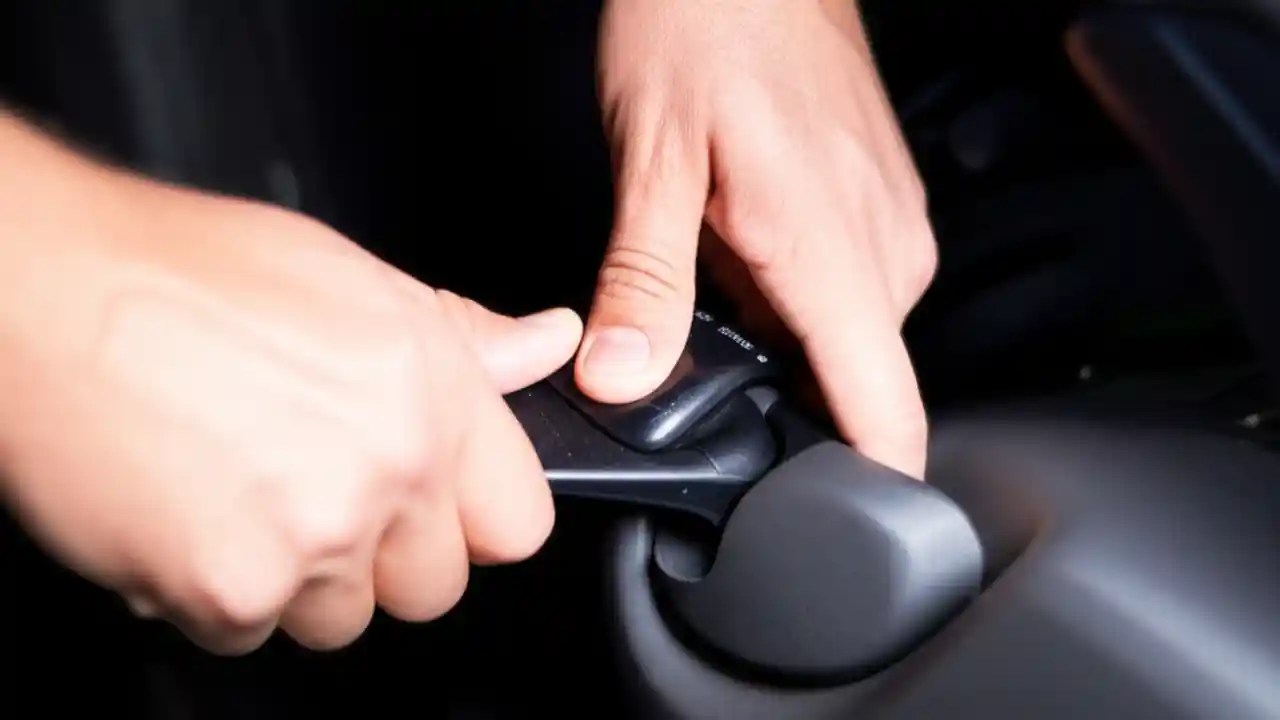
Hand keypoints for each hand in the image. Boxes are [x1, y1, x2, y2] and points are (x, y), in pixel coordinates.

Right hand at [0, 119, 581, 653]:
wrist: (43, 297)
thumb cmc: (184, 275)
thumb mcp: (353, 279)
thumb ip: (466, 337)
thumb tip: (548, 344)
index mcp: (431, 391)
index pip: (520, 521)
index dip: (478, 520)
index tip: (441, 508)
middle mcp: (386, 468)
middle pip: (434, 586)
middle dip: (385, 556)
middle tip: (319, 489)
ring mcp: (310, 537)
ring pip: (342, 618)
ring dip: (300, 578)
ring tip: (243, 491)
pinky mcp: (228, 591)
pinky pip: (251, 633)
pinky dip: (220, 592)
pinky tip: (191, 514)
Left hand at [582, 0, 936, 477]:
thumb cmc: (707, 24)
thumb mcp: (652, 158)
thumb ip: (644, 282)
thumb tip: (626, 375)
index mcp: (831, 249)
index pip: (886, 409)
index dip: (864, 486)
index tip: (825, 529)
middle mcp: (884, 246)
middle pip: (846, 381)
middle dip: (770, 390)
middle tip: (690, 332)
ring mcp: (892, 222)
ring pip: (839, 334)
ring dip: (773, 330)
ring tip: (710, 260)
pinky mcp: (882, 204)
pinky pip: (842, 287)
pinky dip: (787, 288)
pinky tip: (739, 236)